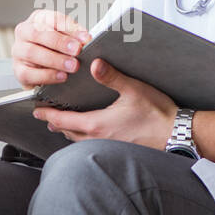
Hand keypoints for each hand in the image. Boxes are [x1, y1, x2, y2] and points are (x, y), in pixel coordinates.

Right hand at [12, 9, 92, 89]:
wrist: (43, 72)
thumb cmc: (56, 50)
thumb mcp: (67, 39)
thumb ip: (76, 38)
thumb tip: (86, 40)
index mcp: (38, 19)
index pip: (52, 18)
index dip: (69, 28)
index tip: (85, 38)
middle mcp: (24, 32)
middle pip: (38, 33)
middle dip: (60, 42)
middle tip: (77, 50)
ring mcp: (18, 51)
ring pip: (31, 52)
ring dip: (54, 59)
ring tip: (72, 66)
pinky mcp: (18, 70)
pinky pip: (29, 73)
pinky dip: (46, 75)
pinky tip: (61, 76)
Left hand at [33, 58, 177, 148]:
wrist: (176, 135)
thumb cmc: (157, 114)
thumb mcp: (133, 90)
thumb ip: (112, 77)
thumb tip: (95, 65)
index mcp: (98, 124)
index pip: (64, 120)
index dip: (49, 114)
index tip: (37, 110)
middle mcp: (100, 139)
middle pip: (69, 132)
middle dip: (56, 123)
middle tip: (46, 116)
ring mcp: (109, 147)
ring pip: (80, 141)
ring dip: (69, 132)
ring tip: (64, 125)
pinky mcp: (119, 150)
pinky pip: (93, 145)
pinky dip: (84, 138)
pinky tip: (90, 133)